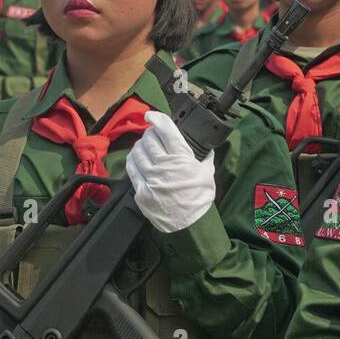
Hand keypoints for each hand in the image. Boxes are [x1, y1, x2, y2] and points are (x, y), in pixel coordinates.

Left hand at [125, 111, 216, 232]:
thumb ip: (204, 158)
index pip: (165, 130)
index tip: (151, 115)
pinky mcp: (140, 189)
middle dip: (150, 134)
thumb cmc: (199, 198)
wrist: (189, 223)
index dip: (156, 118)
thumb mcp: (207, 174)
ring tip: (145, 147)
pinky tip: (137, 159)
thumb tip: (207, 149)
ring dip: (140, 146)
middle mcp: (163, 165)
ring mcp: (149, 177)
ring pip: (137, 152)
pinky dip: (133, 160)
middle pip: (149, 139)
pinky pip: (131, 169)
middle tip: (152, 135)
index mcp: (181, 158)